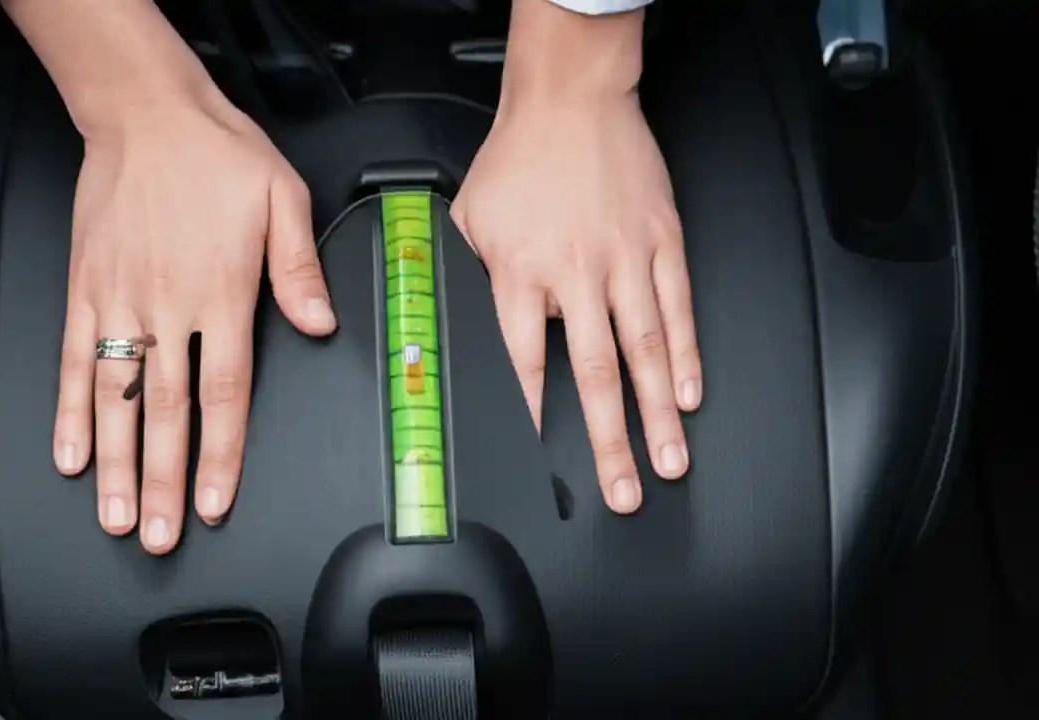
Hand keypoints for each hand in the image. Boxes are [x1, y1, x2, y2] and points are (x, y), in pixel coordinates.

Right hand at [52, 90, 335, 553]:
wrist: (147, 114)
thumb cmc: (217, 155)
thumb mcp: (282, 200)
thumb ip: (298, 271)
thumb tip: (320, 323)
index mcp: (220, 293)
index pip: (223, 394)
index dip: (219, 455)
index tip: (213, 502)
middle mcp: (167, 307)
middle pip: (167, 412)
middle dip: (164, 481)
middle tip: (159, 534)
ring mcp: (119, 302)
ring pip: (115, 398)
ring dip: (116, 463)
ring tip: (116, 515)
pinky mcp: (84, 290)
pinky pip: (72, 361)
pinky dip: (69, 411)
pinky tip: (70, 454)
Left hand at [451, 3, 700, 514]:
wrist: (571, 98)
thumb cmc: (519, 155)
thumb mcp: (470, 218)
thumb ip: (476, 275)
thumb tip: (474, 318)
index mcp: (521, 273)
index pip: (524, 363)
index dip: (534, 416)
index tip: (544, 460)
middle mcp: (576, 275)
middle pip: (596, 374)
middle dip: (610, 442)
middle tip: (625, 489)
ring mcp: (626, 261)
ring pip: (647, 351)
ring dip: (660, 413)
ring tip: (672, 459)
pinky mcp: (662, 242)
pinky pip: (679, 308)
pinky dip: (688, 355)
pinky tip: (692, 393)